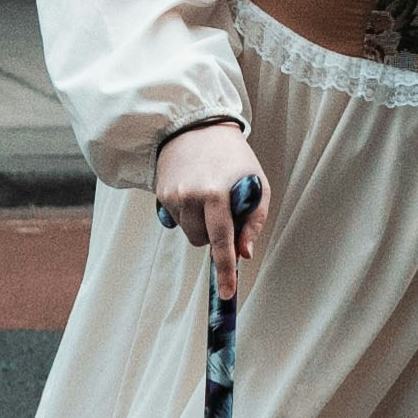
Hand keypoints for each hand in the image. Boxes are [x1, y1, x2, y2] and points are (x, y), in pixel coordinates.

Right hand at [155, 124, 262, 288]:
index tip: (228, 292)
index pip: (222, 241)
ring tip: (208, 196)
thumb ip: (254, 220)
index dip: (225, 269)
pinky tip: (194, 190)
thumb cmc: (234, 157)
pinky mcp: (161, 194)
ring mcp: (172, 196)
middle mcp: (191, 196)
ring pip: (189, 233)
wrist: (196, 126)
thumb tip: (244, 254)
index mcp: (217, 194)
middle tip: (224, 210)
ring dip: (200, 225)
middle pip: (202, 241)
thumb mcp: (256, 182)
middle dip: (215, 234)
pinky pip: (177, 220)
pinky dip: (188, 213)